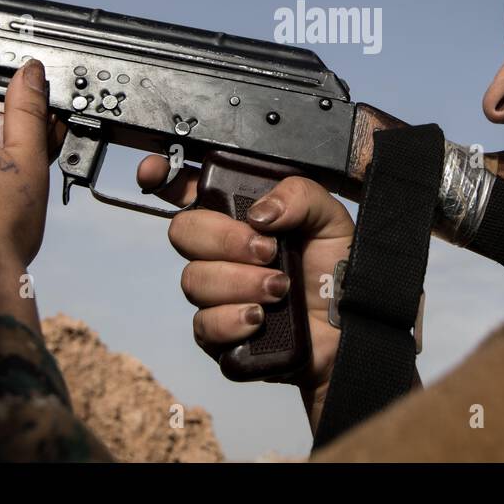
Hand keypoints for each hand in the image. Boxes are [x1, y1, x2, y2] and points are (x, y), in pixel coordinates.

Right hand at [137, 156, 352, 429]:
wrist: (350, 325)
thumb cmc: (335, 267)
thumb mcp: (329, 217)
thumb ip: (300, 196)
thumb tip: (259, 213)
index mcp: (239, 214)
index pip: (187, 189)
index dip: (162, 176)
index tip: (153, 171)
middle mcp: (220, 250)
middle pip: (183, 231)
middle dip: (224, 239)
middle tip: (268, 250)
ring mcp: (216, 292)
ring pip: (193, 280)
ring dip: (240, 282)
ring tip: (280, 288)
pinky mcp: (220, 333)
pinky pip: (203, 325)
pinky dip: (232, 320)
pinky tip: (259, 318)